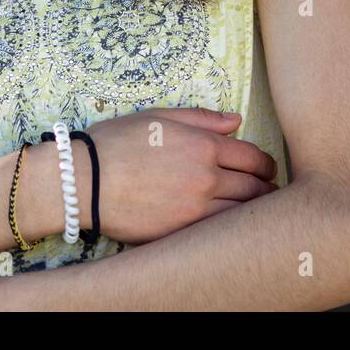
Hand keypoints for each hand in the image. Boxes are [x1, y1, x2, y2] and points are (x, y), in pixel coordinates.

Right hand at [58, 107, 278, 245]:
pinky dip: (228, 226)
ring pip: (242, 213)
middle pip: (255, 188)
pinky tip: (227, 223)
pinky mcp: (180, 232)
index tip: (266, 168)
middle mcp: (205, 178)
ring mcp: (194, 209)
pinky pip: (217, 231)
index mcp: (203, 145)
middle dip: (265, 188)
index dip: (265, 164)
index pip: (253, 157)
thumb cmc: (116, 142)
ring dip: (252, 211)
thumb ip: (202, 118)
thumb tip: (236, 121)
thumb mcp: (159, 117)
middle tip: (266, 189)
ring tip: (253, 209)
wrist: (83, 180)